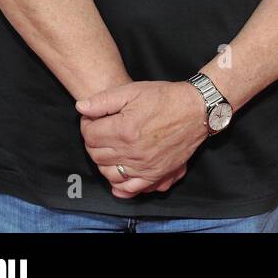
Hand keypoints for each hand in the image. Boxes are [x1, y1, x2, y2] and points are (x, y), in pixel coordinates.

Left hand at [77, 81, 208, 197]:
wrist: (197, 109)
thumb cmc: (166, 98)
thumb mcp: (134, 90)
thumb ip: (104, 100)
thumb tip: (81, 108)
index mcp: (124, 129)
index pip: (89, 135)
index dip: (87, 124)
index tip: (93, 119)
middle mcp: (132, 151)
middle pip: (96, 154)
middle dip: (93, 142)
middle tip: (102, 131)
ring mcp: (144, 165)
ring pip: (108, 172)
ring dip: (103, 161)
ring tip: (110, 148)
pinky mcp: (155, 173)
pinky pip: (130, 188)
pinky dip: (119, 185)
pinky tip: (118, 175)